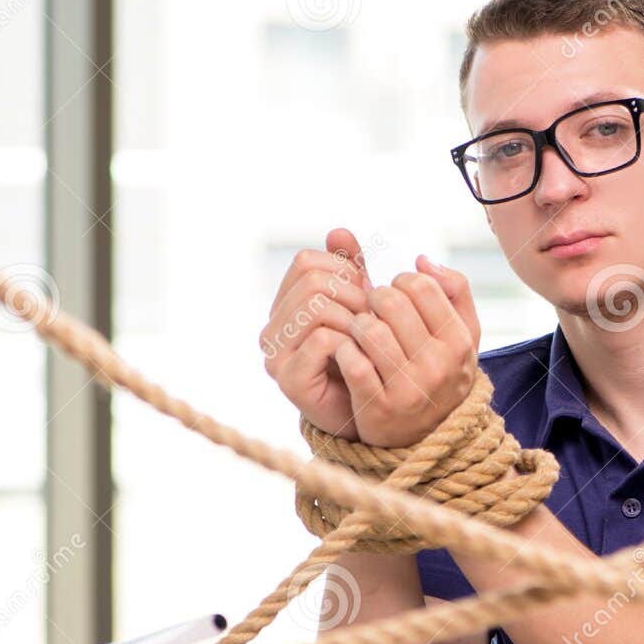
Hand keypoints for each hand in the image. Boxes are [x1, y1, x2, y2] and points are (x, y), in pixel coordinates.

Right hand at [261, 227, 372, 439]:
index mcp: (284, 307)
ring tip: (368, 338)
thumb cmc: (365, 357)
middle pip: (313, 282)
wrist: (369, 412)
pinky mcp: (289, 380)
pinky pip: (324, 340)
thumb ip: (349, 270)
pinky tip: (362, 356)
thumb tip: (338, 231)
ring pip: (317, 307)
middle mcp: (272, 329)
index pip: (307, 262)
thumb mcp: (360, 305)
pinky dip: (351, 343)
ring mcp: (276, 355)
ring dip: (354, 319)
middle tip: (371, 320)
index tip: (363, 296)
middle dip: (353, 296)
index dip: (343, 271)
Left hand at [332, 255, 480, 447]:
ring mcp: (409, 388)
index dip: (399, 283)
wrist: (427, 437)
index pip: (420, 285)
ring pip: (369, 329)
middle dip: (373, 300)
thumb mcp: (460, 335)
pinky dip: (343, 351)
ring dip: (357, 325)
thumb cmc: (439, 372)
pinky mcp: (379, 407)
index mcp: (459, 341)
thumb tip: (423, 261)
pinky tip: (348, 354)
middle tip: (371, 311)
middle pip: (390, 302)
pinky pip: (352, 361)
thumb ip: (454, 291)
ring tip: (359, 332)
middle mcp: (439, 364)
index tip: (395, 296)